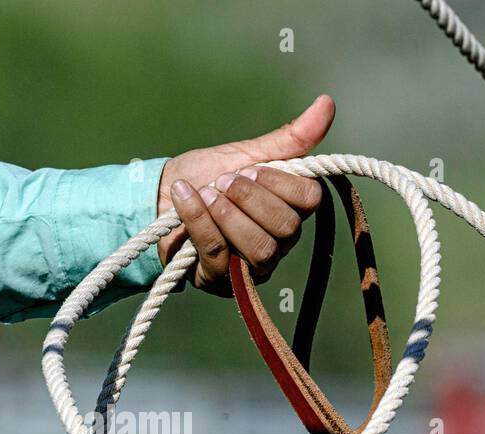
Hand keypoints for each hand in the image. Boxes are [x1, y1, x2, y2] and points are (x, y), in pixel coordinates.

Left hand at [156, 95, 333, 294]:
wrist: (156, 196)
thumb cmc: (207, 175)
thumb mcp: (247, 153)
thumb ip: (289, 138)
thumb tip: (328, 101)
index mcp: (290, 209)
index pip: (310, 200)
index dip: (280, 183)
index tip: (249, 168)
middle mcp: (278, 243)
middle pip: (286, 228)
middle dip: (250, 198)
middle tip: (224, 181)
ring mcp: (250, 266)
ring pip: (260, 249)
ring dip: (228, 215)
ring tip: (206, 193)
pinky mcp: (220, 281)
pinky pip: (219, 254)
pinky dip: (199, 220)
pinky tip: (185, 197)